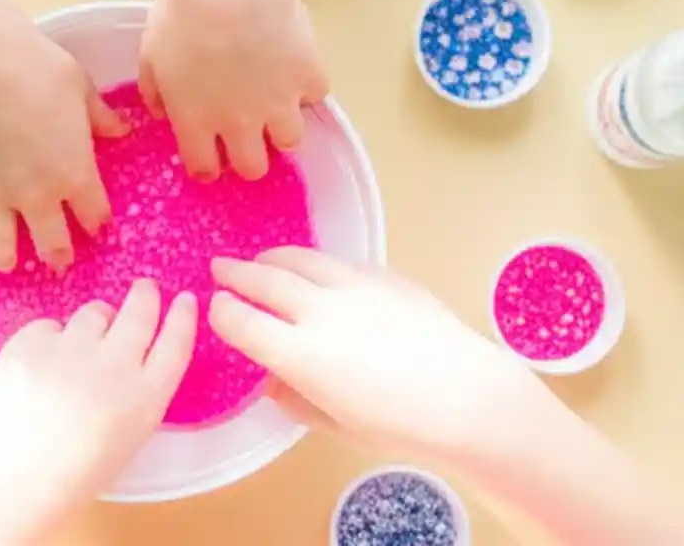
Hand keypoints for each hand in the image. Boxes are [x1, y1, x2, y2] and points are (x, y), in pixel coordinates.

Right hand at [0, 15, 128, 272]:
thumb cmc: (40, 70)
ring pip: (0, 246)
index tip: (97, 226)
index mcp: (73, 174)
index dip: (97, 223)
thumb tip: (122, 131)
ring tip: (8, 264)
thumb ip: (101, 118)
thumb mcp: (82, 90)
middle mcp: (35, 196)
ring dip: (7, 259)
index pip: (93, 213)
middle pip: (52, 243)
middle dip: (59, 255)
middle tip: (59, 261)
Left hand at [0, 281, 196, 543]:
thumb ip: (136, 395)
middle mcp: (115, 365)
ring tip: (81, 348)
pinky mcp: (32, 341)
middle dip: (145, 295)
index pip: (176, 343)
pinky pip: (50, 327)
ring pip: (94, 313)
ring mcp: (72, 349)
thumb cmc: (72, 474)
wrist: (11, 482)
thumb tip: (131, 358)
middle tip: (144, 288)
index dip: (182, 317)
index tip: (184, 299)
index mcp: (145, 398)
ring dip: (95, 322)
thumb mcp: (127, 438)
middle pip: (140, 312)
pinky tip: (40, 369)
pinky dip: (49, 341)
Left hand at [140, 0, 327, 181]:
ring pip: (290, 142)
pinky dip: (306, 88)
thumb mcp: (150, 54)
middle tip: (247, 133)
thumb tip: (162, 112)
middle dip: (248, 156)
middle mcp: (240, 123)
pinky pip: (314, 96)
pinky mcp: (308, 77)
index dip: (208, 165)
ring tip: (276, 106)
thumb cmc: (181, 14)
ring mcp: (279, 103)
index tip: (210, 155)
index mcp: (197, 121)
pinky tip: (294, 69)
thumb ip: (154, 92)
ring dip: (282, 129)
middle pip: (252, 168)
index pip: (205, 168)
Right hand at [209, 247, 532, 459]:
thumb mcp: (336, 423)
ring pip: (301, 259)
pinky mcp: (386, 276)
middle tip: (220, 268)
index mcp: (299, 353)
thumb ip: (296, 399)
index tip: (215, 307)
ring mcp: (354, 286)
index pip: (241, 321)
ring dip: (274, 258)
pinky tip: (320, 272)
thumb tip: (274, 381)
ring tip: (262, 260)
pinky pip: (340, 263)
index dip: (222, 313)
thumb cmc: (400, 425)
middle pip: (264, 279)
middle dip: (236, 273)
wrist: (468, 396)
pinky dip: (319, 265)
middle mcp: (319, 310)